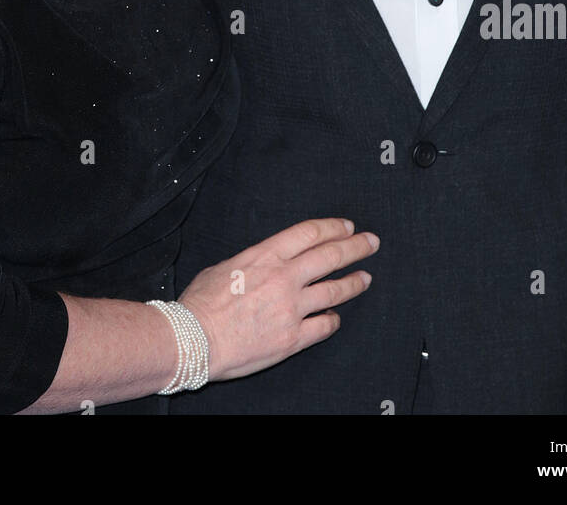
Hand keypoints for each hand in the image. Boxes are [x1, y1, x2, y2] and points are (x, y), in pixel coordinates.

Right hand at [178, 217, 377, 380]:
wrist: (195, 339)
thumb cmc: (201, 303)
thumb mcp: (226, 266)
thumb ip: (253, 261)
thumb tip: (265, 261)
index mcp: (266, 255)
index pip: (310, 233)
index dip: (333, 228)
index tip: (347, 227)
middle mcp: (284, 277)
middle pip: (330, 256)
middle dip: (355, 247)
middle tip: (370, 243)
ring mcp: (291, 308)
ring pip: (334, 290)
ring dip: (353, 282)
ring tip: (365, 278)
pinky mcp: (292, 338)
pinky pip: (324, 326)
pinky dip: (333, 319)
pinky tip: (336, 317)